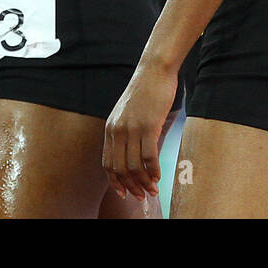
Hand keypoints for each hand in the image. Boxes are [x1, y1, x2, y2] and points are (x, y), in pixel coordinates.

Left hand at [103, 60, 176, 200]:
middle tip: (142, 196)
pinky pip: (149, 156)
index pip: (108, 163)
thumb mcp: (127, 113)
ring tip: (153, 190)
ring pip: (134, 165)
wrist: (153, 71)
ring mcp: (132, 128)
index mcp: (110, 128)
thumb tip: (133, 155)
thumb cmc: (144, 92)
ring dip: (144, 182)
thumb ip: (126, 132)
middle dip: (131, 186)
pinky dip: (153, 170)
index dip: (115, 181)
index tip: (124, 193)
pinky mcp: (148, 126)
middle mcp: (117, 130)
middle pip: (120, 168)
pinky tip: (159, 177)